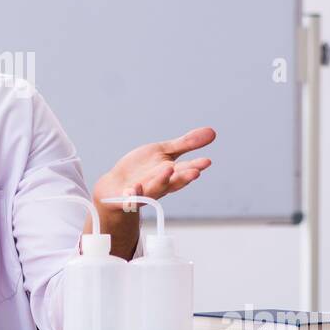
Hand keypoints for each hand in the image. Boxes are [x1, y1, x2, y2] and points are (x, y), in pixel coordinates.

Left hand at [93, 126, 215, 215]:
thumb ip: (186, 144)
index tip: (206, 161)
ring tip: (168, 170)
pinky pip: (131, 198)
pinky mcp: (127, 197)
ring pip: (155, 189)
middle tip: (195, 171)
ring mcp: (144, 192)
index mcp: (170, 174)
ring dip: (162, 181)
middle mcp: (160, 184)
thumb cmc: (142, 169)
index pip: (185, 170)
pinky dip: (134, 194)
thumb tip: (213, 132)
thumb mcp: (163, 152)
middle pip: (173, 181)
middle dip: (184, 177)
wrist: (116, 185)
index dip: (195, 166)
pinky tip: (135, 187)